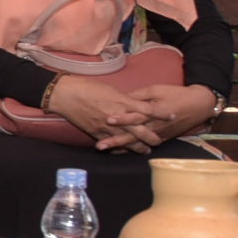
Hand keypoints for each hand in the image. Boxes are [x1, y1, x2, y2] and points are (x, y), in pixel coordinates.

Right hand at [48, 75, 166, 151]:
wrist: (65, 94)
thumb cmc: (86, 86)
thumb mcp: (110, 89)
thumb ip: (123, 99)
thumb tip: (131, 103)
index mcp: (122, 102)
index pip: (148, 109)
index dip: (161, 113)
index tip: (172, 115)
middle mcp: (118, 116)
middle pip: (140, 130)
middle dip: (151, 137)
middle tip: (160, 141)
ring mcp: (107, 126)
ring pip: (127, 140)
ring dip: (137, 146)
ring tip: (145, 151)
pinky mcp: (96, 132)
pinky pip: (110, 143)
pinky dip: (118, 148)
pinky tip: (123, 151)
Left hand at [106, 83, 219, 148]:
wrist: (199, 105)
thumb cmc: (176, 94)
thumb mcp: (156, 90)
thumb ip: (138, 96)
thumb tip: (120, 98)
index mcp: (153, 113)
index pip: (135, 116)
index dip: (122, 118)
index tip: (107, 120)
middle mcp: (155, 126)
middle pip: (133, 135)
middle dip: (116, 141)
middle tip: (99, 145)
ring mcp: (159, 134)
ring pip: (138, 143)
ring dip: (122, 147)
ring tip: (108, 150)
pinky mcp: (162, 138)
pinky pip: (145, 145)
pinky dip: (132, 149)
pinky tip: (119, 151)